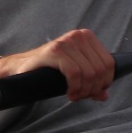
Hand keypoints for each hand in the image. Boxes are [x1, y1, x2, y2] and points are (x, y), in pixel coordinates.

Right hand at [0, 28, 115, 101]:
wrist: (21, 67)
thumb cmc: (49, 70)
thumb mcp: (75, 74)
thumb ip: (91, 82)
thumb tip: (104, 95)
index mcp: (87, 37)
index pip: (109, 63)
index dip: (105, 82)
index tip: (93, 92)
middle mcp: (78, 36)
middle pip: (101, 69)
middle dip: (93, 88)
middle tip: (82, 96)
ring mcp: (67, 42)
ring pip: (89, 73)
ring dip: (84, 90)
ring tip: (75, 96)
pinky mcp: (56, 50)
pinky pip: (75, 74)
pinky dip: (75, 88)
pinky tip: (70, 93)